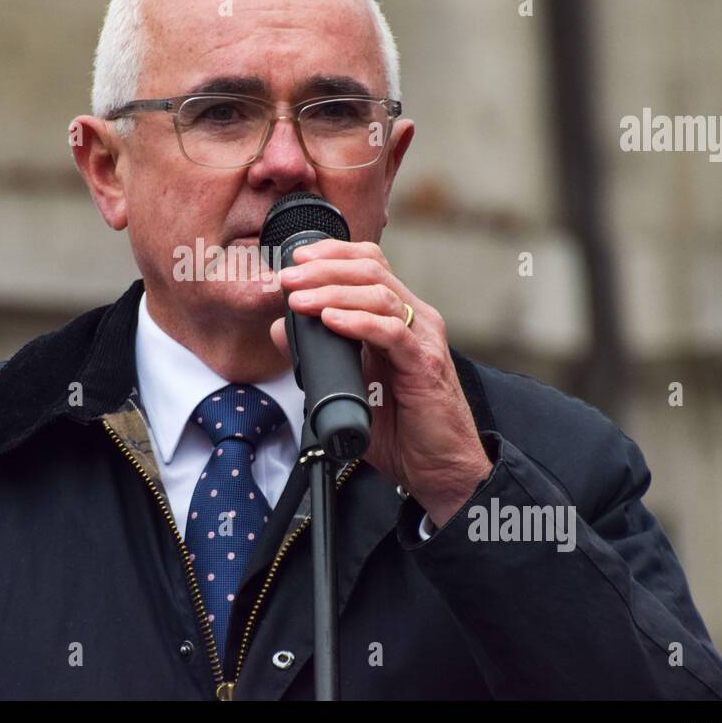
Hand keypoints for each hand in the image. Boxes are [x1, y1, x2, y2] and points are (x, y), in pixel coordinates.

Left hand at [269, 238, 491, 526]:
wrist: (440, 469)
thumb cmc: (401, 429)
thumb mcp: (348, 386)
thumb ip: (317, 357)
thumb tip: (281, 330)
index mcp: (399, 317)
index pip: (370, 264)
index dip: (333, 253)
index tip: (296, 258)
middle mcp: (415, 320)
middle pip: (371, 269)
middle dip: (323, 268)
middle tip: (287, 278)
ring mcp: (423, 339)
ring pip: (379, 293)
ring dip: (333, 291)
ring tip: (299, 299)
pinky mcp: (425, 364)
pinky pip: (392, 331)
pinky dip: (358, 322)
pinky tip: (331, 320)